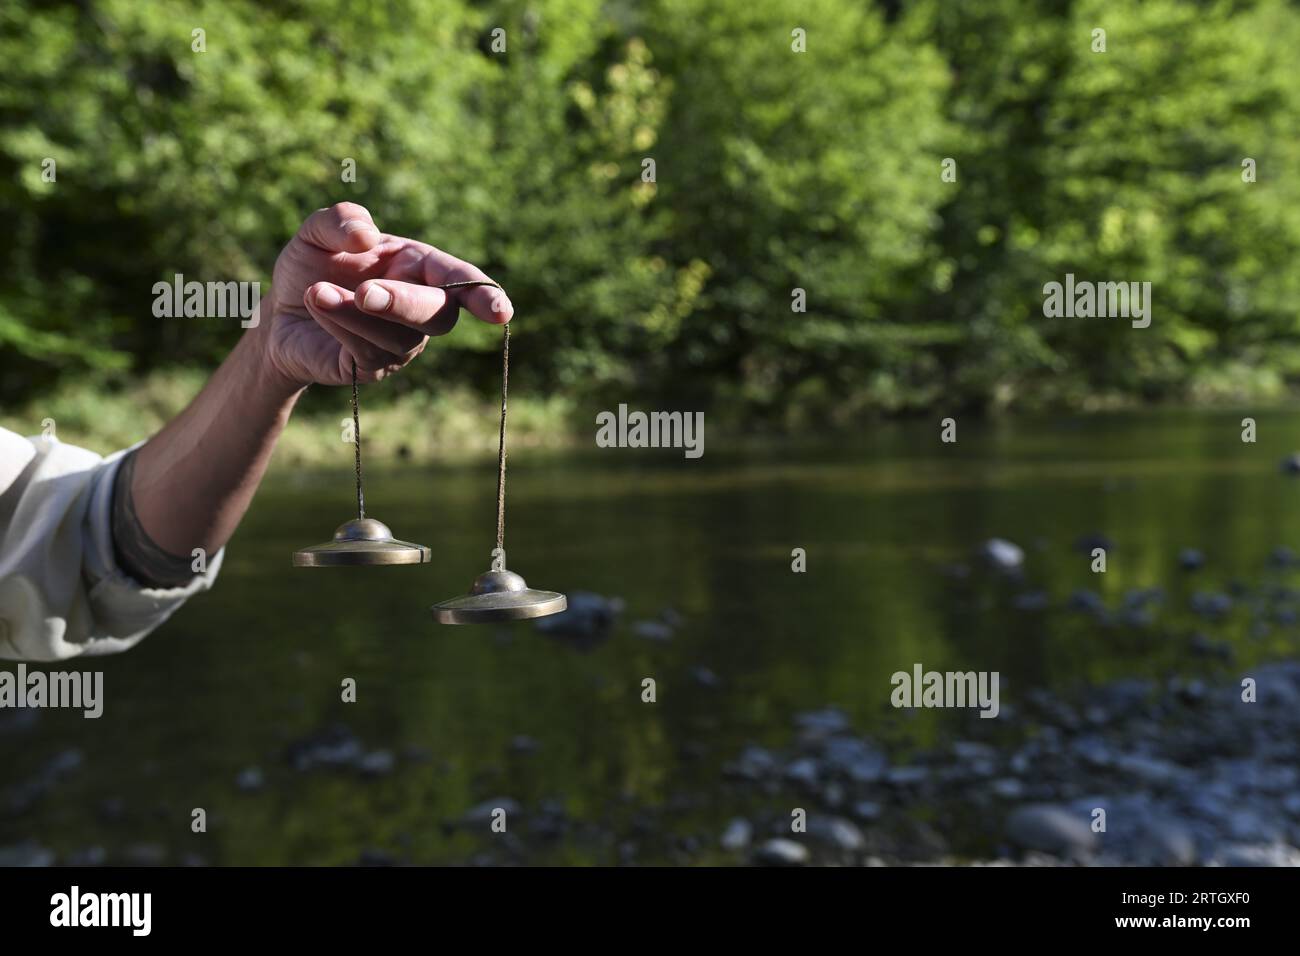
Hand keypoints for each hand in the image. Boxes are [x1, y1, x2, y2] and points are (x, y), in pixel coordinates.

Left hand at [260, 202, 512, 388]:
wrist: (279, 312)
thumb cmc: (312, 267)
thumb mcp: (316, 232)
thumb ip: (339, 219)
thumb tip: (366, 236)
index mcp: (422, 267)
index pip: (462, 281)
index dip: (484, 295)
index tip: (499, 311)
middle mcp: (422, 307)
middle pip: (438, 316)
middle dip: (404, 304)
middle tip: (365, 292)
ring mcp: (402, 343)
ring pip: (399, 337)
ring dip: (353, 313)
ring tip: (317, 291)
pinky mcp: (374, 368)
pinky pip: (368, 353)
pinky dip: (339, 324)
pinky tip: (317, 305)